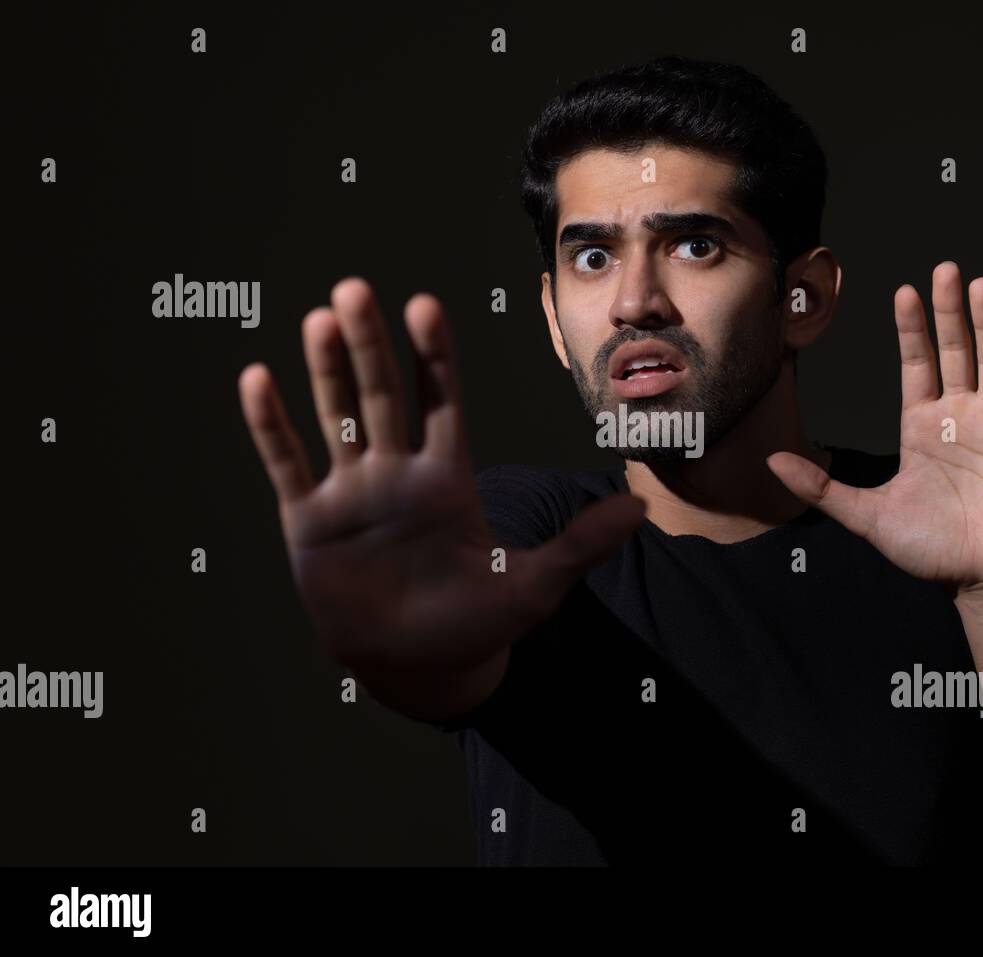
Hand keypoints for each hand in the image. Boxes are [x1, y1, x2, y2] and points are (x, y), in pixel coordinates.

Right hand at [238, 278, 643, 716]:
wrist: (414, 665)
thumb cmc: (476, 622)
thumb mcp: (533, 587)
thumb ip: (579, 546)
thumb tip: (642, 509)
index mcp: (447, 476)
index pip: (442, 402)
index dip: (433, 355)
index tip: (424, 305)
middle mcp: (397, 471)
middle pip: (383, 395)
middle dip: (371, 345)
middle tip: (357, 289)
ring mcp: (351, 493)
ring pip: (336, 417)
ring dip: (327, 371)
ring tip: (320, 317)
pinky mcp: (310, 521)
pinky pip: (287, 465)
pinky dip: (272, 426)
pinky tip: (258, 379)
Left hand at [768, 262, 982, 594]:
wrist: (979, 582)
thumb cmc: (929, 549)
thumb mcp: (866, 516)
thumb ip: (821, 489)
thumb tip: (772, 461)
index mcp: (921, 426)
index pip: (915, 364)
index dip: (911, 329)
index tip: (904, 291)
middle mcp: (959, 416)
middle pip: (954, 351)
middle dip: (947, 311)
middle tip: (945, 268)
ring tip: (980, 285)